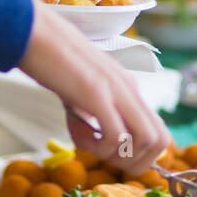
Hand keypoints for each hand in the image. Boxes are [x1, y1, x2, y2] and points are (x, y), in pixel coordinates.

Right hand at [17, 0, 170, 175]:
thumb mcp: (85, 87)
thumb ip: (98, 108)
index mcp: (128, 89)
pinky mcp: (96, 93)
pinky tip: (76, 133)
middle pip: (159, 142)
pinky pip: (116, 135)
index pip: (159, 133)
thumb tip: (96, 138)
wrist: (37, 33)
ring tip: (87, 143)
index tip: (112, 155)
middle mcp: (129, 89)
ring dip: (115, 155)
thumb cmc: (55, 62)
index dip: (141, 156)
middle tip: (101, 155)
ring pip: (145, 141)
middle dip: (133, 163)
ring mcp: (115, 90)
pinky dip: (98, 147)